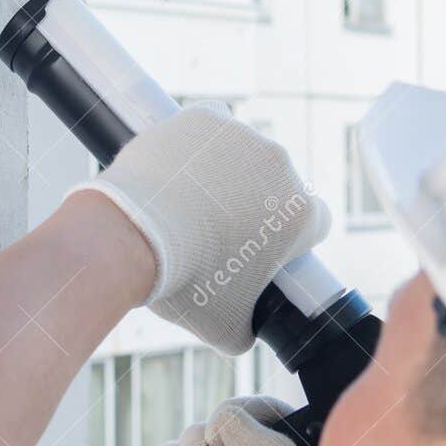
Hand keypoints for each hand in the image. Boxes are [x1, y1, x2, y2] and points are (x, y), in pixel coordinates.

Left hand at [72, 104, 329, 353]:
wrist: (131, 235)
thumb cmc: (183, 283)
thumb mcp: (227, 328)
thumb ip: (252, 327)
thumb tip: (250, 325)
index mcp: (300, 214)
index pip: (314, 222)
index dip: (290, 238)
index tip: (262, 248)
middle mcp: (281, 166)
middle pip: (277, 184)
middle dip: (254, 203)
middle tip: (215, 230)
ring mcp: (241, 135)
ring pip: (241, 153)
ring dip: (225, 173)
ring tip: (187, 202)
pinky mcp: (205, 117)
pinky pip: (208, 129)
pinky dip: (195, 145)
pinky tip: (175, 170)